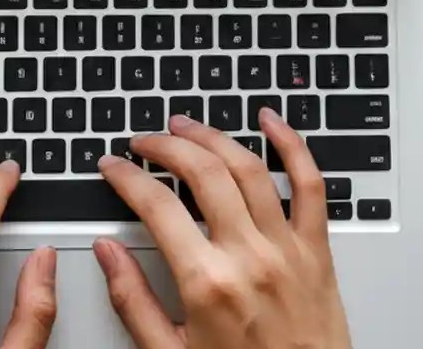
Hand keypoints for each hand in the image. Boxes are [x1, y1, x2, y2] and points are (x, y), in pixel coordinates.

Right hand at [95, 110, 351, 348]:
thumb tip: (106, 252)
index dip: (127, 177)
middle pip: (203, 173)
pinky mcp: (317, 251)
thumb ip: (132, 299)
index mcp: (207, 284)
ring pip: (249, 168)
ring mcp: (287, 248)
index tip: (112, 166)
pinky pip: (311, 184)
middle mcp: (248, 257)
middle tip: (144, 140)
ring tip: (187, 126)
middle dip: (166, 145)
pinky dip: (293, 145)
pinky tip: (272, 122)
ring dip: (214, 137)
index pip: (156, 206)